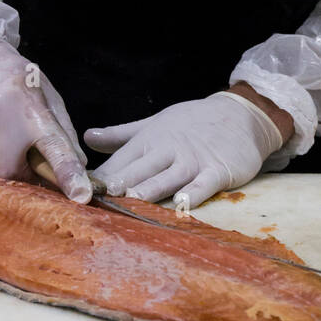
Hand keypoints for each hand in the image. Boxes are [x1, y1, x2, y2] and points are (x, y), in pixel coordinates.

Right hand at [0, 40, 92, 201]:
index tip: (79, 194)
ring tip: (1, 137)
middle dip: (24, 173)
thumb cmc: (14, 79)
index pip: (52, 146)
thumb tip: (80, 168)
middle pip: (14, 173)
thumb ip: (63, 131)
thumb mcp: (46, 94)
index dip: (67, 172)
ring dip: (3, 166)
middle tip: (26, 155)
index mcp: (28, 106)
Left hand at [84, 90, 284, 207]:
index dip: (102, 176)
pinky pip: (203, 185)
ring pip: (168, 178)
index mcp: (150, 139)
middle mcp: (169, 150)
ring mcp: (193, 162)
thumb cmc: (192, 122)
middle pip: (141, 170)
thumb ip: (121, 135)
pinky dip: (193, 195)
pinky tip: (182, 205)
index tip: (81, 190)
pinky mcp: (218, 172)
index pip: (121, 160)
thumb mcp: (154, 124)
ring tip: (132, 201)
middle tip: (99, 196)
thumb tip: (87, 138)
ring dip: (150, 190)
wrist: (240, 115)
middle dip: (121, 183)